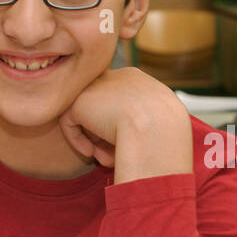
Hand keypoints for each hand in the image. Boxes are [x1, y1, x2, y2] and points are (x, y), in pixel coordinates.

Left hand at [59, 68, 191, 181]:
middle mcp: (117, 77)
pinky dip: (78, 141)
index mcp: (140, 81)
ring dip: (96, 141)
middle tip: (114, 155)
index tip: (129, 147)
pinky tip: (92, 154)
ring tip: (106, 158)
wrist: (156, 129)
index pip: (122, 103)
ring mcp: (97, 86)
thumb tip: (129, 137)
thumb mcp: (161, 123)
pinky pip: (70, 122)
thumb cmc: (165, 133)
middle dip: (107, 135)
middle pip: (104, 109)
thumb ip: (143, 122)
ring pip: (88, 117)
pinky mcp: (80, 100)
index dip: (123, 128)